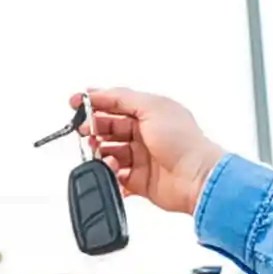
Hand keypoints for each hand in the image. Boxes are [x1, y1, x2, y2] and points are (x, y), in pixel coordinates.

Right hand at [75, 87, 224, 215]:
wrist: (196, 178)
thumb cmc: (184, 142)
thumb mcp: (152, 107)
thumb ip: (123, 97)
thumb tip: (99, 92)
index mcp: (150, 112)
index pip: (116, 103)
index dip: (95, 102)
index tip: (76, 103)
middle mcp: (145, 133)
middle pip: (109, 128)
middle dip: (94, 129)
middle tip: (85, 131)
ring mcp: (142, 157)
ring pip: (109, 153)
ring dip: (101, 153)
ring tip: (102, 154)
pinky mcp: (139, 180)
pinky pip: (115, 177)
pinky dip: (109, 175)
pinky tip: (111, 171)